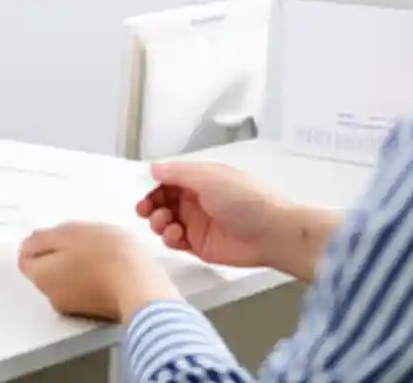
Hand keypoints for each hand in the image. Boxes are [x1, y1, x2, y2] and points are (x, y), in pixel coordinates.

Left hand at [19, 223, 178, 321]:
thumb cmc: (106, 255)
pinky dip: (92, 276)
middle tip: (84, 239)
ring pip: (67, 277)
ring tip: (102, 251)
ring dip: (78, 263)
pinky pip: (84, 287)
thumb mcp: (69, 233)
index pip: (26, 257)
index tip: (61, 234)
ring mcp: (73, 306)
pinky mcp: (95, 310)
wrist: (141, 286)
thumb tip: (29, 242)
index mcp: (41, 276)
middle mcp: (52, 296)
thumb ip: (43, 237)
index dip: (41, 241)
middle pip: (47, 268)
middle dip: (60, 252)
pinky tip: (110, 266)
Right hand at [138, 161, 283, 268]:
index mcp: (199, 179)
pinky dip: (169, 238)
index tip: (141, 191)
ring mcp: (196, 223)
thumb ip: (177, 173)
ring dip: (158, 221)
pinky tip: (176, 235)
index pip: (167, 179)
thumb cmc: (244, 200)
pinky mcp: (198, 245)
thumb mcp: (209, 177)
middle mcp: (195, 200)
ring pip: (163, 221)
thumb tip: (153, 168)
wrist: (271, 233)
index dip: (152, 185)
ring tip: (166, 222)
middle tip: (144, 210)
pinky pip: (174, 241)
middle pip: (161, 200)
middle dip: (150, 204)